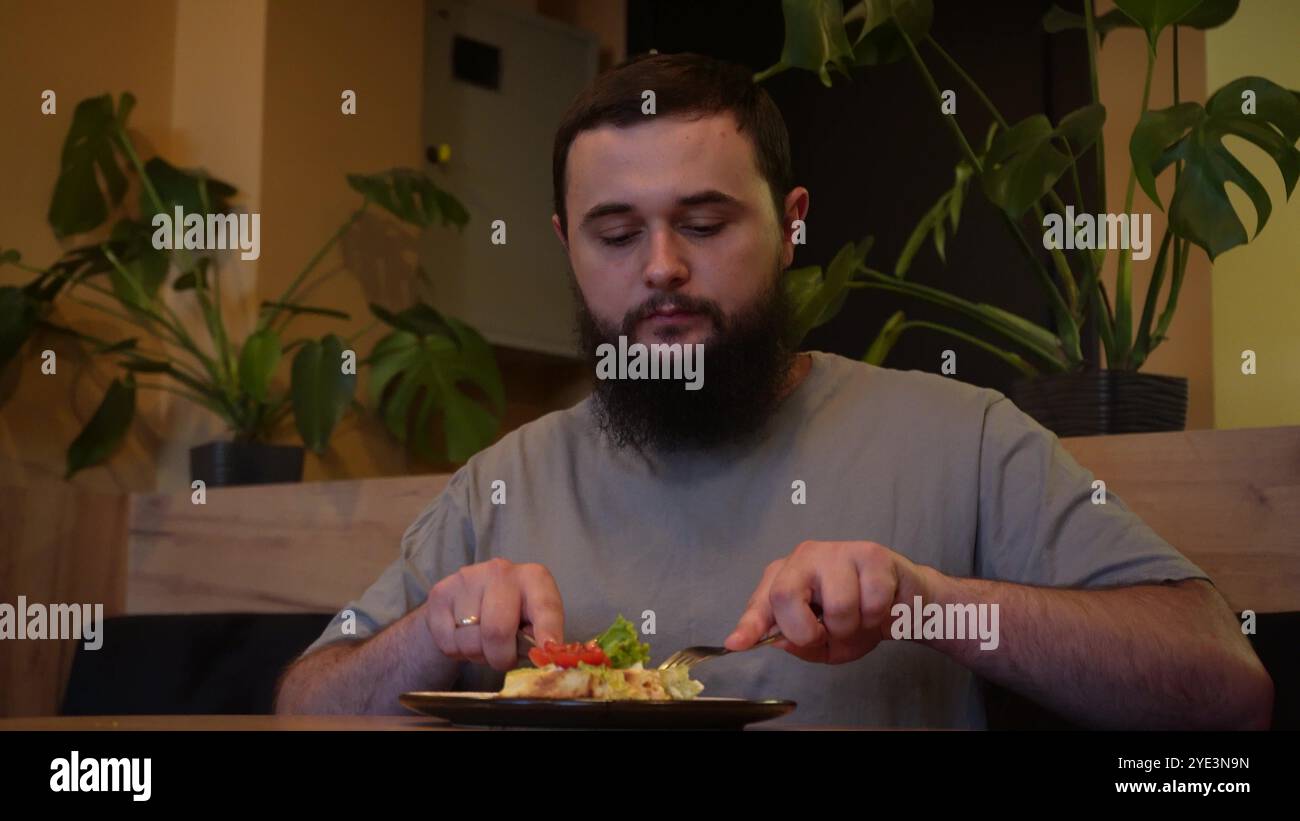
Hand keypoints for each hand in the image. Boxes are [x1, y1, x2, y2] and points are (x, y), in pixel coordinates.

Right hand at [423, 558, 564, 671]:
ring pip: (470, 641)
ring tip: (482, 642)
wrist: (466, 603)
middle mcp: (501, 571)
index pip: (544, 607)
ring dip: (477, 654)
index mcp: (534, 578)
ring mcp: (468, 578)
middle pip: (497, 631)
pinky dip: (456, 651)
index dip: (547, 632)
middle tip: (503, 659)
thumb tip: (546, 654)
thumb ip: (542, 637)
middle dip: (501, 658)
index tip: (547, 651)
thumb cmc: (510, 617)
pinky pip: (448, 643)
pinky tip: (462, 635)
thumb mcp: (532, 622)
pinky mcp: (440, 593)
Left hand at [724, 540, 926, 663]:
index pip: (762, 602)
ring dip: (851, 627)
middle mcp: (805, 557)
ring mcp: (837, 551)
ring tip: (859, 619)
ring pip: (836, 605)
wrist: (904, 605)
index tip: (736, 643)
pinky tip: (878, 607)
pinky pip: (870, 601)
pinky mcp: (871, 554)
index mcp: (786, 578)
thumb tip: (779, 642)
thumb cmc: (857, 619)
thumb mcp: (824, 644)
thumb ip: (799, 644)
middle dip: (807, 631)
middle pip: (785, 595)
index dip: (749, 625)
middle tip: (827, 635)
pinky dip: (876, 617)